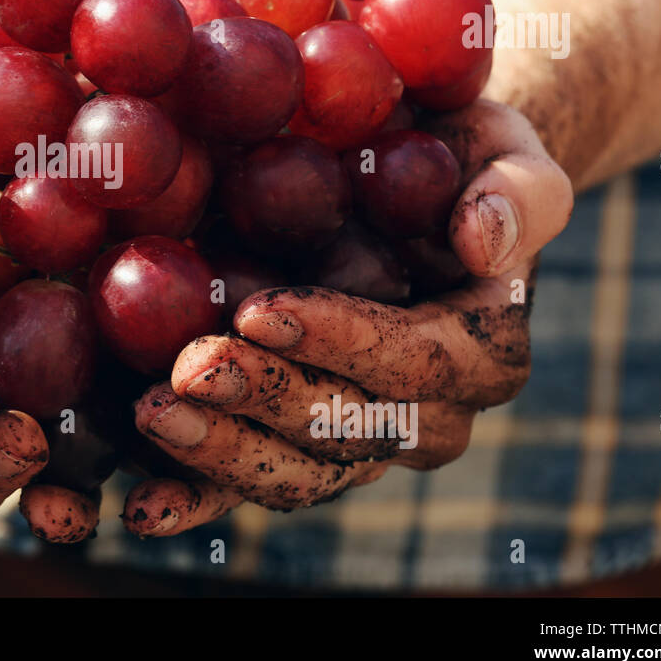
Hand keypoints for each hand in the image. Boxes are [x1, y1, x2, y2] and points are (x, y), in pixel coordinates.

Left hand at [115, 99, 573, 535]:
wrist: (413, 186)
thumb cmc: (460, 161)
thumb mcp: (503, 152)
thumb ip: (516, 192)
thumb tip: (483, 243)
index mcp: (482, 355)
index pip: (413, 360)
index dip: (340, 342)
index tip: (258, 310)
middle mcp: (426, 416)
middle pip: (347, 429)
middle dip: (265, 399)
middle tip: (189, 368)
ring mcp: (358, 441)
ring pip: (298, 470)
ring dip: (223, 451)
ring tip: (154, 414)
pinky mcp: (296, 444)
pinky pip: (251, 487)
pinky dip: (199, 500)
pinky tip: (144, 508)